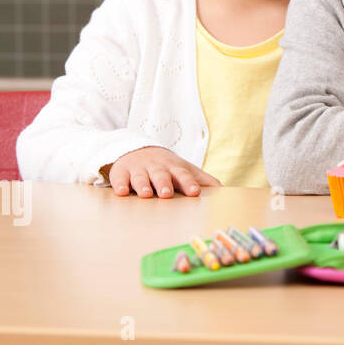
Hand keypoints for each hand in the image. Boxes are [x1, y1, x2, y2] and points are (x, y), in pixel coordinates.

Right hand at [107, 146, 221, 197]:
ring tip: (146, 194)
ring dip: (144, 185)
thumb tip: (223, 190)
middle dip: (164, 184)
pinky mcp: (122, 172)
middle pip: (161, 175)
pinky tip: (122, 192)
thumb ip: (202, 179)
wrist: (137, 150)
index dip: (189, 183)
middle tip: (167, 194)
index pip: (183, 175)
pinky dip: (120, 185)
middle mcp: (157, 168)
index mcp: (174, 168)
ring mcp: (139, 169)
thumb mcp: (184, 169)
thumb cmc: (166, 166)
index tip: (195, 192)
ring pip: (141, 177)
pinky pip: (120, 179)